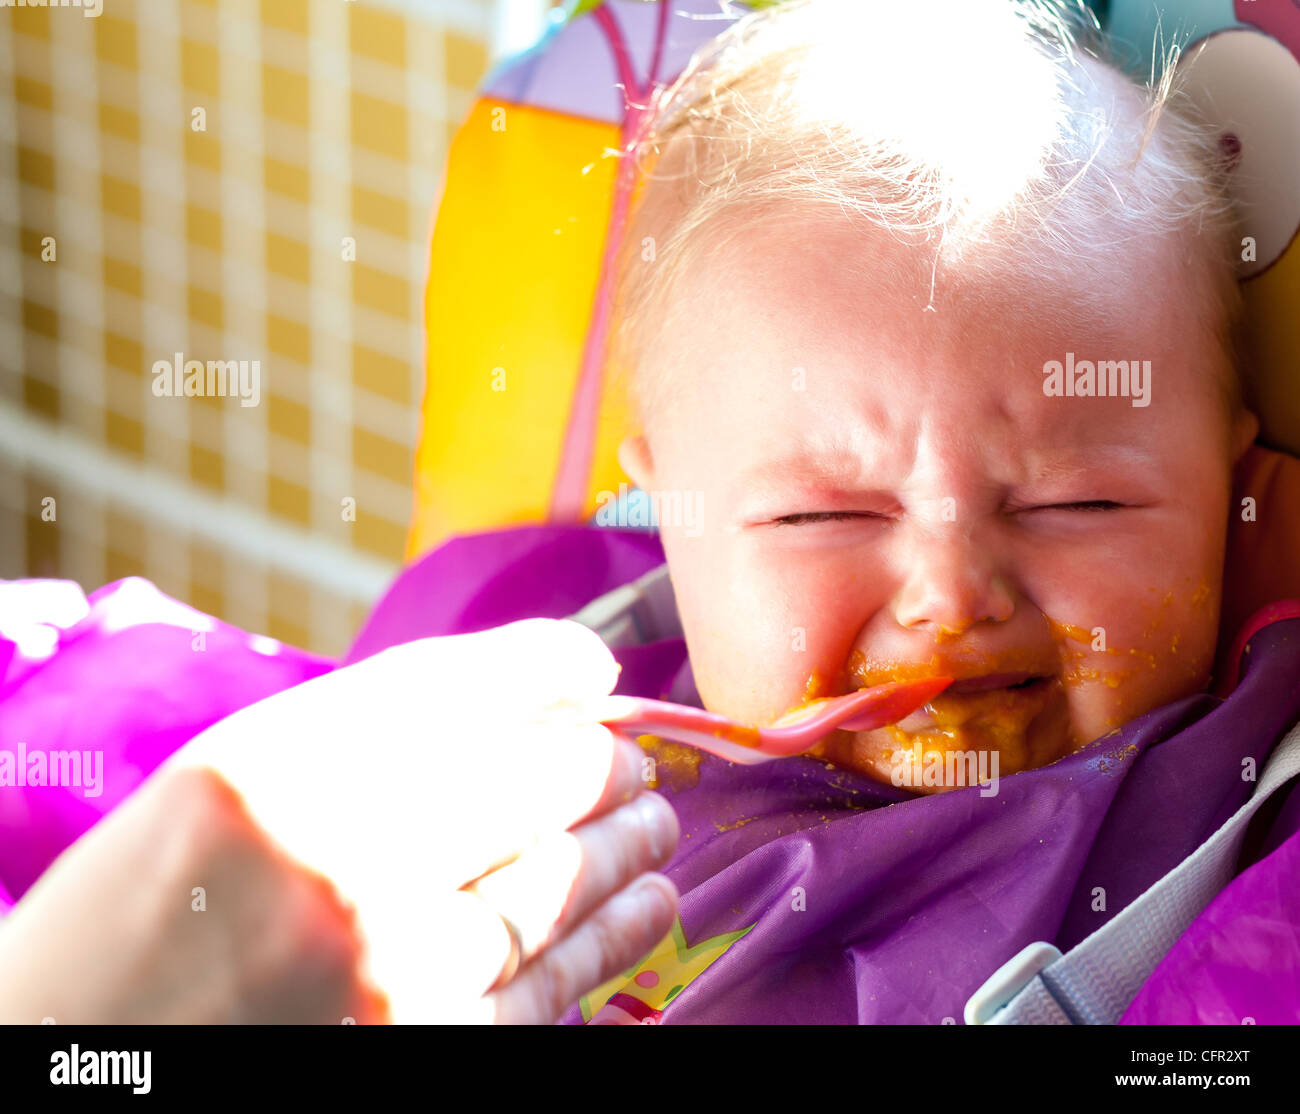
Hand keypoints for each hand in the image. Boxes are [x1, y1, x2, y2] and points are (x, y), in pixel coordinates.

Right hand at [0, 618, 678, 1023]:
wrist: (84, 1060)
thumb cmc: (136, 920)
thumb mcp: (224, 786)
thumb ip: (359, 732)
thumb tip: (518, 696)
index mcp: (277, 770)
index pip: (468, 682)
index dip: (554, 664)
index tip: (595, 670)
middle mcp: (346, 861)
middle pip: (544, 772)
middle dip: (605, 757)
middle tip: (627, 759)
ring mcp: (396, 969)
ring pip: (571, 875)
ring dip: (631, 838)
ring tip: (653, 818)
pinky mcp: (434, 1052)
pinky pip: (558, 978)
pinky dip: (619, 931)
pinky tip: (646, 901)